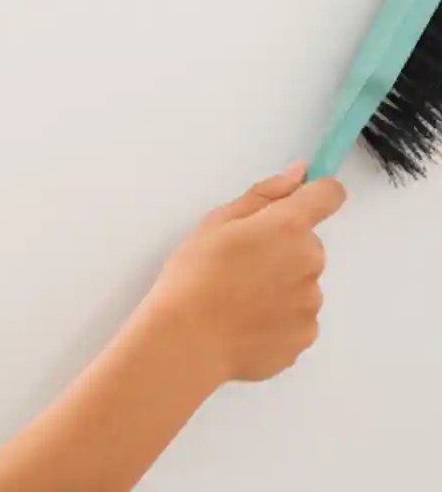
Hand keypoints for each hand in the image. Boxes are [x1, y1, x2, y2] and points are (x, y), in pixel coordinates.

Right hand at [149, 161, 346, 382]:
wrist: (187, 339)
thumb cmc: (193, 276)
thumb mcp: (215, 223)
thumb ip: (263, 196)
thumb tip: (299, 174)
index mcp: (288, 227)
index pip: (328, 195)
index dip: (315, 196)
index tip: (296, 205)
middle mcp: (309, 261)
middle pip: (308, 246)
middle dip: (282, 251)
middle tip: (239, 267)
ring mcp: (311, 303)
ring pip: (302, 285)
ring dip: (279, 287)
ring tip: (237, 301)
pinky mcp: (305, 337)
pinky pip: (296, 320)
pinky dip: (276, 320)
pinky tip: (244, 324)